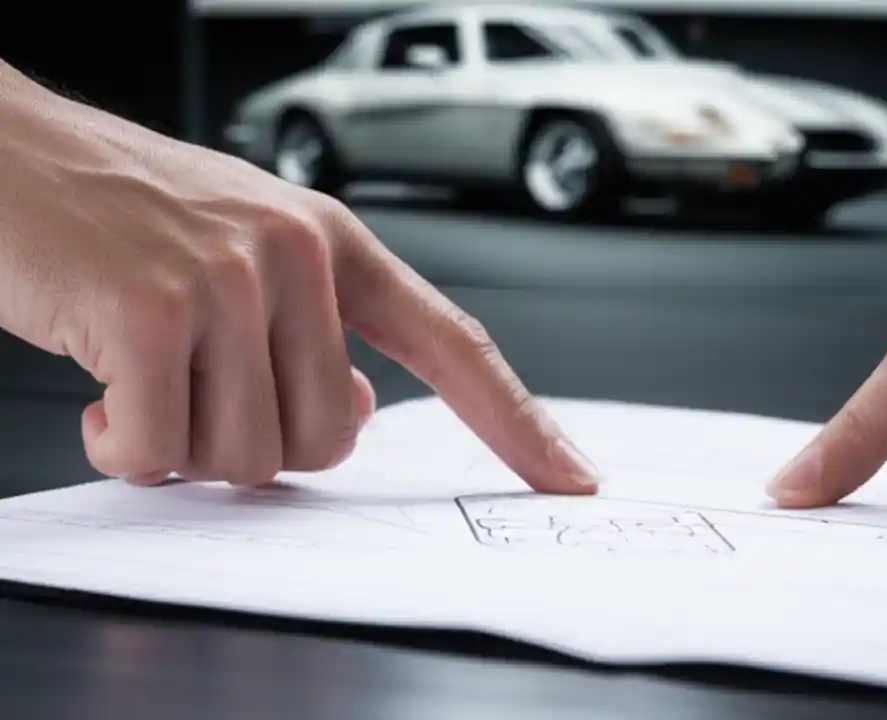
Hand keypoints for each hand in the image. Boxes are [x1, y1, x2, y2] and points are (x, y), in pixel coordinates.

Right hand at [0, 62, 598, 491]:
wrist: (4, 154)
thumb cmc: (122, 214)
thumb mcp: (244, 251)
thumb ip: (314, 332)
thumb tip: (359, 413)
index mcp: (333, 242)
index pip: (455, 344)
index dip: (519, 421)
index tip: (571, 474)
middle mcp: (297, 256)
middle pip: (332, 439)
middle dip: (258, 446)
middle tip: (198, 394)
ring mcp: (227, 280)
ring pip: (249, 456)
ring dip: (185, 445)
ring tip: (144, 376)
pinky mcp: (151, 312)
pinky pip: (163, 453)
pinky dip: (125, 448)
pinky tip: (103, 392)